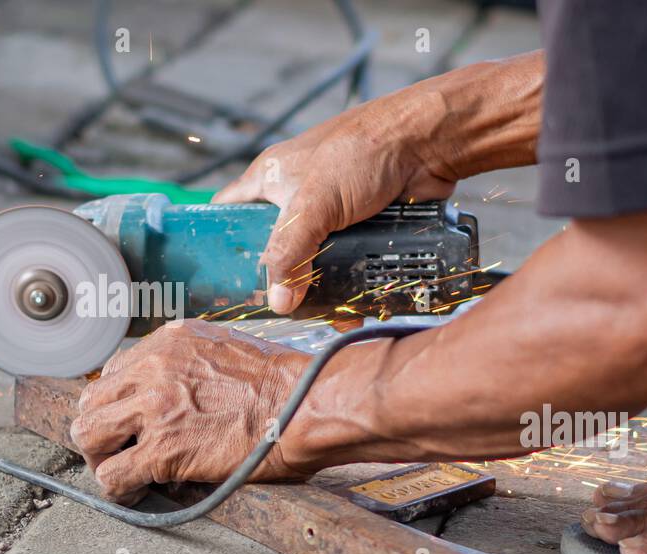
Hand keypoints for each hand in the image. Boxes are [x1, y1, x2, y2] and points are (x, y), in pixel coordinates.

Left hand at [71, 320, 312, 502]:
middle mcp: (153, 369)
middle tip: (120, 448)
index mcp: (171, 342)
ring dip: (102, 456)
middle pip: (93, 400)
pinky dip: (119, 489)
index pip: (116, 371)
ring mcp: (153, 409)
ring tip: (123, 471)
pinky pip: (113, 474)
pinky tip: (135, 492)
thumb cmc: (288, 384)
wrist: (304, 405)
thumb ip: (197, 364)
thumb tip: (188, 392)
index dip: (121, 402)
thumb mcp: (231, 350)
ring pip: (89, 434)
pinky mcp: (162, 450)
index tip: (132, 420)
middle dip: (103, 428)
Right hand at [212, 52, 543, 314]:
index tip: (221, 280)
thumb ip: (292, 252)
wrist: (425, 144)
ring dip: (325, 288)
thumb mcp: (315, 204)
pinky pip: (351, 261)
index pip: (228, 213)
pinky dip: (355, 282)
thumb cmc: (363, 152)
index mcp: (270, 179)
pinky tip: (360, 304)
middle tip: (289, 310)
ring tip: (335, 315)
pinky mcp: (364, 225)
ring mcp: (333, 211)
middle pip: (278, 246)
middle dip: (285, 281)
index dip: (221, 244)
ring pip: (317, 259)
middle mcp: (298, 195)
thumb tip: (279, 301)